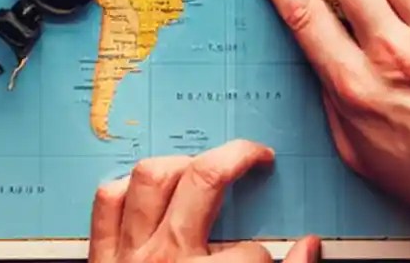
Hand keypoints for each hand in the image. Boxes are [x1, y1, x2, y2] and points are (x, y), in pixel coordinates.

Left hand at [89, 139, 319, 262]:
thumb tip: (308, 247)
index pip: (252, 253)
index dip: (268, 257)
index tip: (265, 262)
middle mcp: (164, 261)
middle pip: (204, 180)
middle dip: (238, 158)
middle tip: (256, 156)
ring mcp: (128, 256)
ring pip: (151, 178)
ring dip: (180, 165)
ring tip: (202, 169)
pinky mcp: (100, 259)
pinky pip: (107, 204)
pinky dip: (126, 191)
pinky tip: (148, 196)